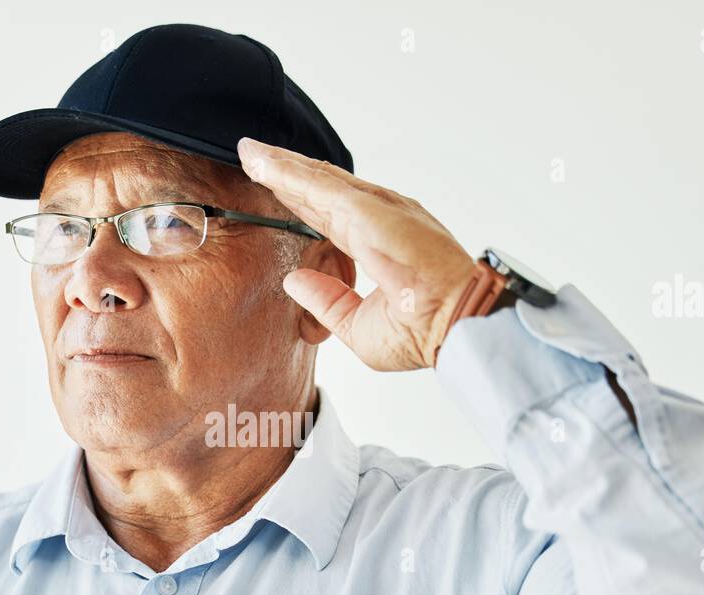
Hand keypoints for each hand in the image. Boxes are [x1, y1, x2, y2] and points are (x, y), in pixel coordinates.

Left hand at [237, 136, 482, 370]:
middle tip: (253, 157)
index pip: (329, 217)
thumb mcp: (357, 325)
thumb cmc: (422, 332)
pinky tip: (262, 163)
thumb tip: (294, 280)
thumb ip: (326, 300)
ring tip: (251, 154)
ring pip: (317, 182)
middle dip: (286, 174)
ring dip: (282, 167)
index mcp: (379, 244)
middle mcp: (379, 219)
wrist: (452, 328)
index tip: (272, 189)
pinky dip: (288, 173)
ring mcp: (376, 210)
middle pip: (321, 191)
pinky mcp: (368, 210)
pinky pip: (318, 187)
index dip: (299, 202)